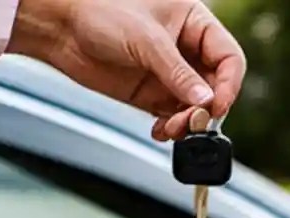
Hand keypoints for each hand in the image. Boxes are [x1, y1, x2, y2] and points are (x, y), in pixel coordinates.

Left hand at [7, 0, 245, 140]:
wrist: (61, 28)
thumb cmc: (101, 12)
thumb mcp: (147, 40)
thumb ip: (178, 74)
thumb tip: (207, 102)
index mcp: (195, 22)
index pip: (228, 57)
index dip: (228, 84)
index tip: (216, 106)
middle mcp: (186, 49)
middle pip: (215, 87)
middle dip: (206, 109)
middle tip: (191, 121)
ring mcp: (169, 73)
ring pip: (195, 106)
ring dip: (188, 123)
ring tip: (172, 129)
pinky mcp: (151, 94)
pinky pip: (173, 117)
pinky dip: (171, 128)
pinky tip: (160, 131)